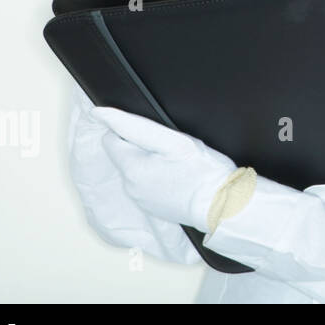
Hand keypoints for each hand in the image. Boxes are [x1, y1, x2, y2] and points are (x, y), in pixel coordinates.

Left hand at [90, 107, 236, 230]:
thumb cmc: (203, 171)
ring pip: (137, 171)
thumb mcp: (173, 140)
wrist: (224, 206)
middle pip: (126, 156)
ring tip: (179, 164)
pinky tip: (180, 178)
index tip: (153, 132)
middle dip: (143, 148)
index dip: (129, 130)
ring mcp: (142, 201)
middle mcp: (130, 187)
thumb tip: (100, 114)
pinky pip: (148, 187)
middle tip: (172, 148)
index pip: (111, 140)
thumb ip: (135, 126)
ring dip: (151, 164)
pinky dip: (159, 180)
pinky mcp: (154, 209)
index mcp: (132, 168)